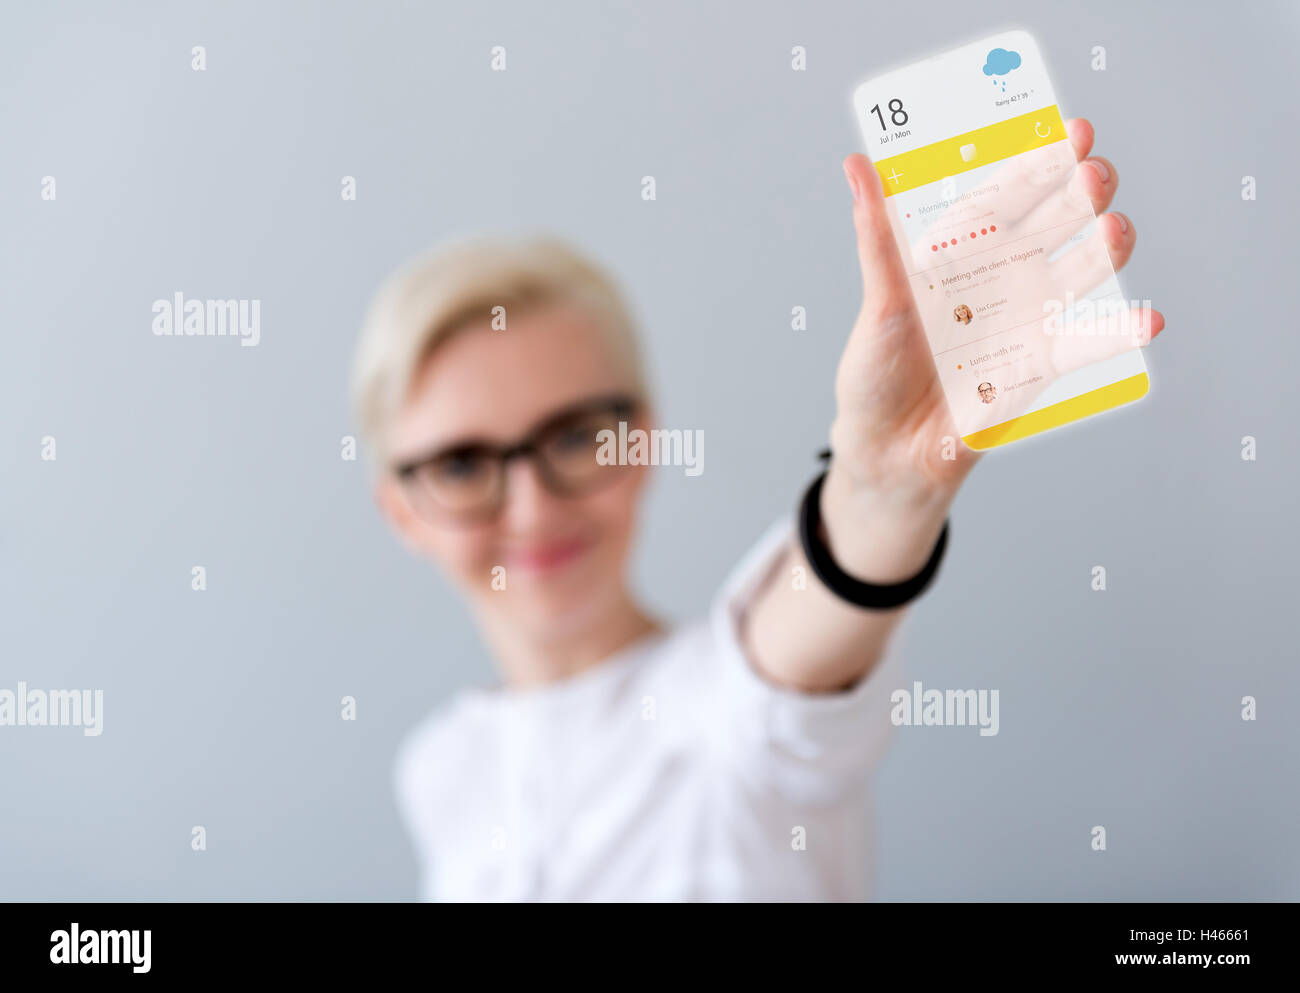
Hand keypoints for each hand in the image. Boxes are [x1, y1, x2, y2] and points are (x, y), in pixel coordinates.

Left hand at [824, 118, 1165, 577]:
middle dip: (1077, 196)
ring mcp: (1027, 318)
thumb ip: (877, 236)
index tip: (1071, 130)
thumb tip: (858, 164)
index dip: (1038, 163)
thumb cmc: (875, 372)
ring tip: (1116, 230)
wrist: (887, 449)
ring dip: (1103, 250)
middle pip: (1052, 225)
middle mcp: (1001, 278)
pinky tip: (1150, 319)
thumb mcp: (880, 300)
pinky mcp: (1041, 365)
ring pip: (1077, 274)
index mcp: (962, 253)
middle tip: (1094, 172)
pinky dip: (1118, 333)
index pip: (1006, 196)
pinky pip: (1085, 345)